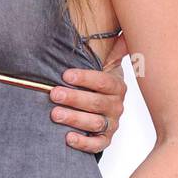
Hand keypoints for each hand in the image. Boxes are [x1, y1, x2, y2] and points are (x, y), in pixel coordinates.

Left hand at [49, 32, 128, 154]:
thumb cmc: (95, 83)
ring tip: (55, 114)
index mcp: (116, 85)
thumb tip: (123, 31)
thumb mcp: (103, 64)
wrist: (101, 108)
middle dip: (74, 98)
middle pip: (97, 103)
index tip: (65, 74)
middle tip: (54, 93)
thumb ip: (112, 50)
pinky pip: (98, 145)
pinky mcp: (105, 140)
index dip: (85, 78)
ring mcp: (111, 124)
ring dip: (74, 118)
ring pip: (95, 123)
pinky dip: (84, 143)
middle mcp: (116, 105)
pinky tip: (68, 138)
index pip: (103, 82)